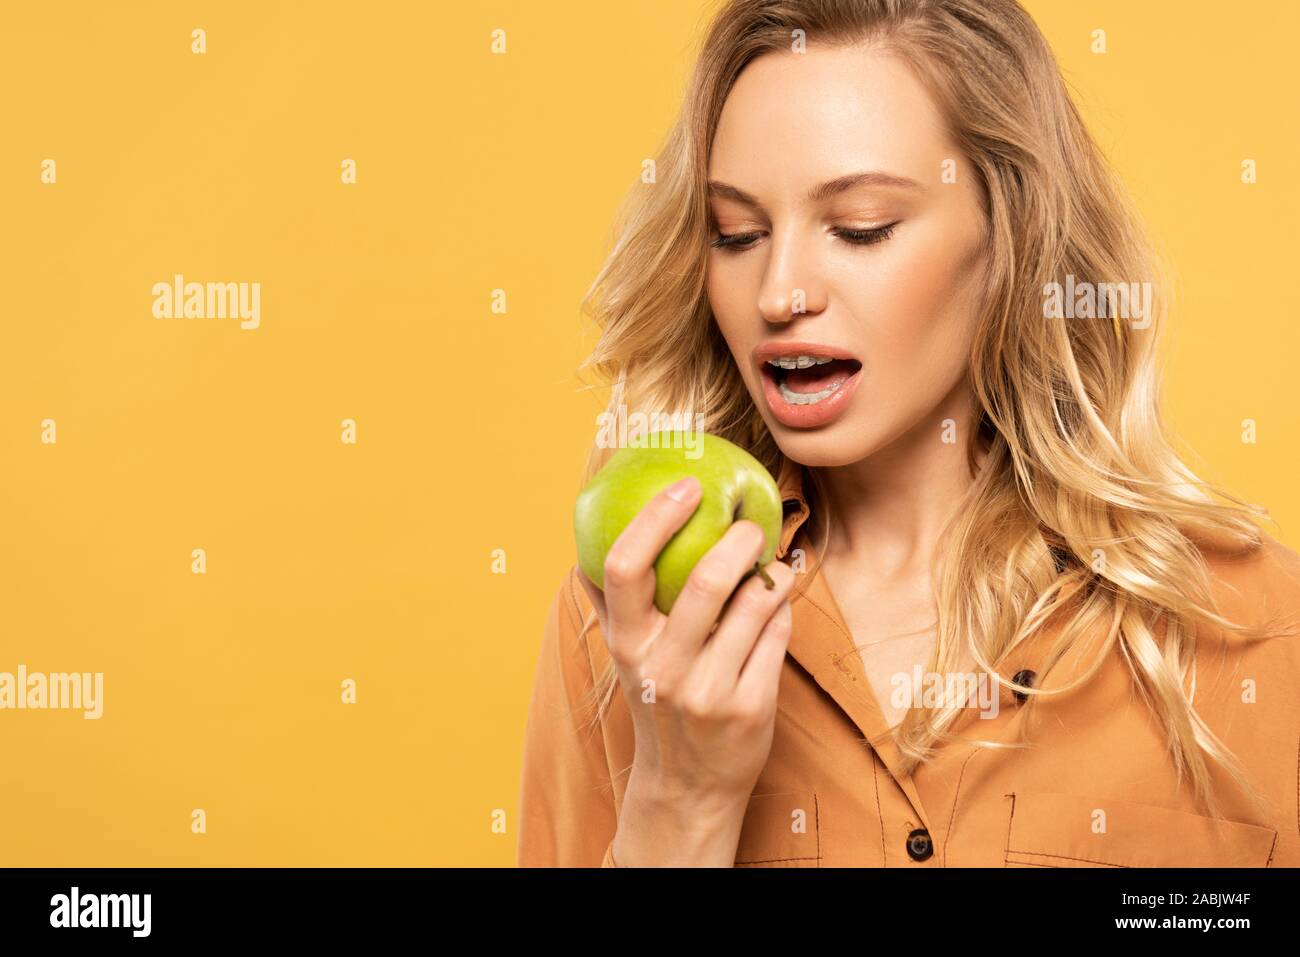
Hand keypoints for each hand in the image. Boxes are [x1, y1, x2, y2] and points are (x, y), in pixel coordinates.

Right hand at [577, 476, 794, 864]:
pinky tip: (780, 601)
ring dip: (770, 572)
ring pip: (752, 606)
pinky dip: (782, 609)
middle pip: (703, 582)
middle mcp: (662, 667)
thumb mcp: (627, 659)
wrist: (687, 788)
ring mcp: (708, 690)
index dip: (655, 517)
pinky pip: (776, 636)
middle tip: (751, 524)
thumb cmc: (659, 703)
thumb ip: (612, 604)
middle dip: (738, 540)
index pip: (624, 566)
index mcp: (626, 643)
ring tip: (773, 561)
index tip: (687, 487)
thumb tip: (589, 544)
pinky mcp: (750, 708)